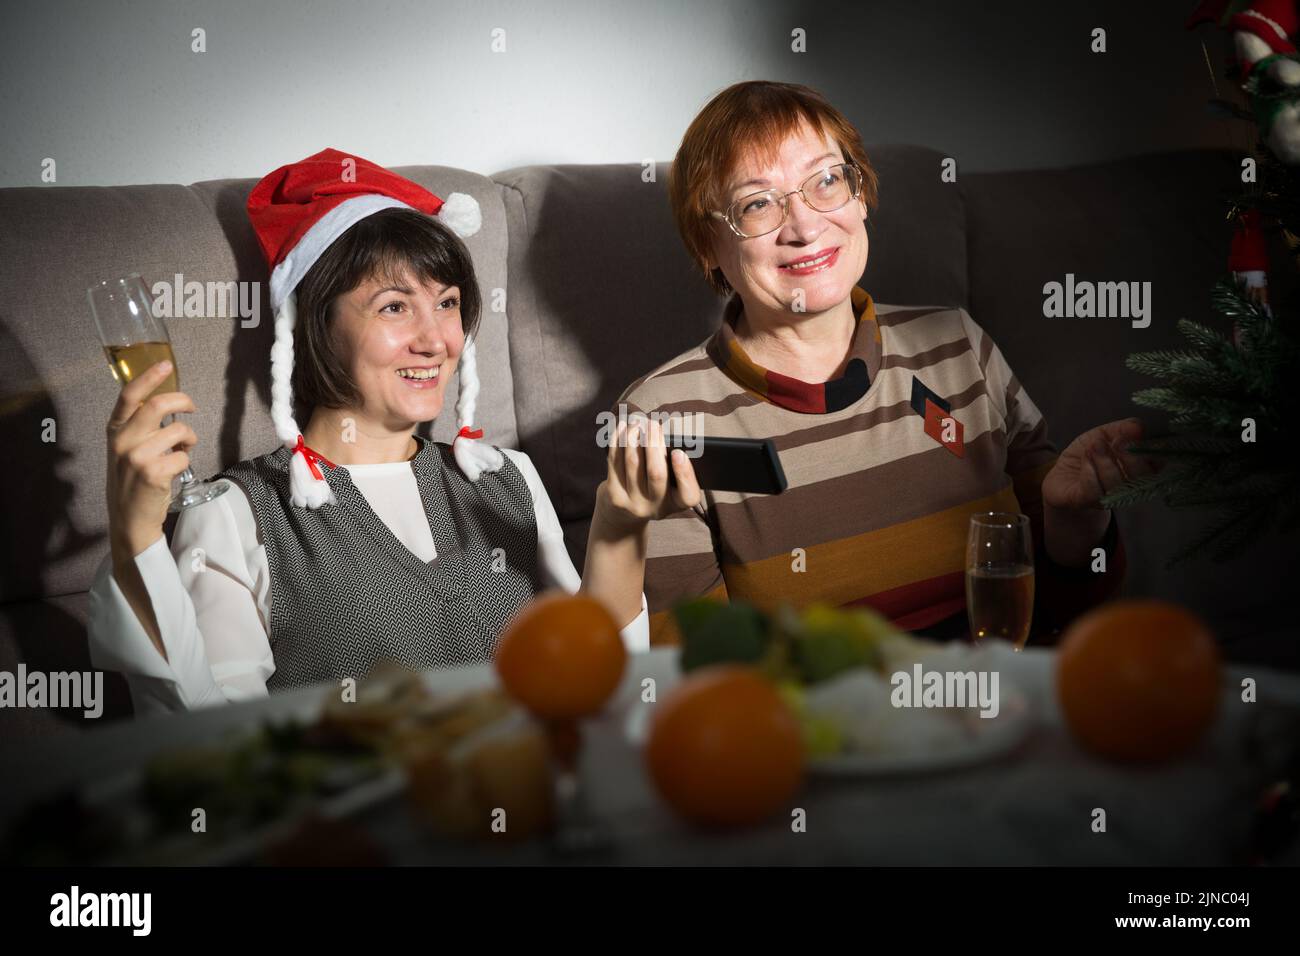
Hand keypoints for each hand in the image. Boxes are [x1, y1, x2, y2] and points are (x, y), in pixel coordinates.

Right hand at [105, 360, 197, 558]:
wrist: (128, 519)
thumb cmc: (132, 481)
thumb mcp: (126, 449)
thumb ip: (140, 427)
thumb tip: (169, 404)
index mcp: (115, 430)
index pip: (129, 395)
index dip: (149, 377)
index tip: (166, 365)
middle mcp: (122, 440)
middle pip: (158, 405)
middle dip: (183, 400)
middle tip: (192, 406)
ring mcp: (136, 457)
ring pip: (178, 431)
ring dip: (189, 439)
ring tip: (182, 450)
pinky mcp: (153, 473)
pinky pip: (183, 456)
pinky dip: (186, 461)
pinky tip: (175, 469)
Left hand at [596, 419, 701, 535]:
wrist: (625, 515)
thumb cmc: (655, 489)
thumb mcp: (671, 485)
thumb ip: (674, 465)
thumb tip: (662, 435)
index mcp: (678, 503)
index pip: (689, 494)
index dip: (685, 473)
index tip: (679, 452)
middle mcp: (657, 507)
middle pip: (656, 473)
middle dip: (654, 444)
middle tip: (652, 424)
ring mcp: (634, 503)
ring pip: (633, 463)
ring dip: (634, 438)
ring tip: (636, 423)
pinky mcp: (615, 496)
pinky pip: (615, 463)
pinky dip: (618, 441)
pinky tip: (623, 428)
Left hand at [1041, 418, 1157, 511]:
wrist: (1062, 477)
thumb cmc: (1088, 456)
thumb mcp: (1103, 434)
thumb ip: (1121, 429)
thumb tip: (1139, 426)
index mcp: (1139, 468)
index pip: (1157, 462)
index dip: (1149, 449)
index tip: (1136, 434)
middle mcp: (1128, 486)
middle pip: (1141, 475)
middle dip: (1128, 455)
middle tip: (1114, 441)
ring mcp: (1108, 497)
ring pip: (1116, 483)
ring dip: (1105, 460)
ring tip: (1093, 447)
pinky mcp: (1085, 502)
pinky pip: (1093, 490)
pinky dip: (1089, 471)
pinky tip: (1085, 459)